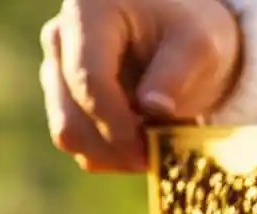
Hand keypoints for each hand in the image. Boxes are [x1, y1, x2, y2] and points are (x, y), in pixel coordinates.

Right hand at [40, 0, 240, 172]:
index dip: (117, 124)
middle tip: (161, 156)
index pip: (89, 79)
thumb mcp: (198, 45)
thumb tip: (153, 110)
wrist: (184, 34)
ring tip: (159, 145)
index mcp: (88, 13)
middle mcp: (61, 40)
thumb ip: (175, 75)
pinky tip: (146, 142)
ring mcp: (57, 72)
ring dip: (116, 156)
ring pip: (71, 136)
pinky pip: (81, 145)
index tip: (150, 150)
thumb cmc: (190, 31)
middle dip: (117, 148)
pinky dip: (114, 155)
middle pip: (71, 117)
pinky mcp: (65, 101)